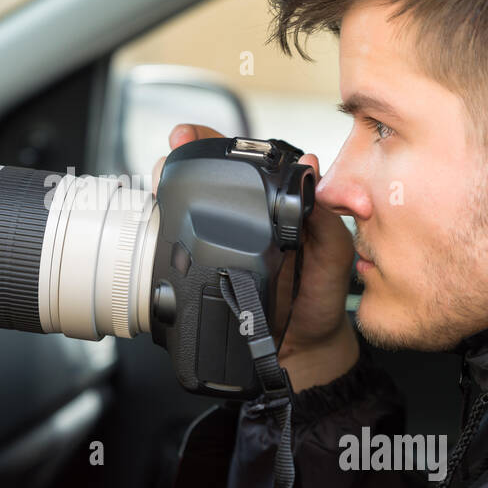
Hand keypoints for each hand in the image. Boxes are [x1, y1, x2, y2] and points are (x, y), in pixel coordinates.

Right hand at [153, 123, 358, 389]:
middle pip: (197, 178)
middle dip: (177, 157)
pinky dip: (156, 236)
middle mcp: (238, 222)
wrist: (305, 353)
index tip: (191, 133)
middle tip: (173, 148)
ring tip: (158, 181)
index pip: (237, 165)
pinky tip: (153, 224)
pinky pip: (170, 251)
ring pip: (177, 208)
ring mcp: (213, 247)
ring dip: (162, 190)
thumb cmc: (322, 301)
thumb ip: (325, 219)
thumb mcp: (334, 256)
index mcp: (270, 208)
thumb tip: (311, 172)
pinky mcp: (197, 276)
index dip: (211, 144)